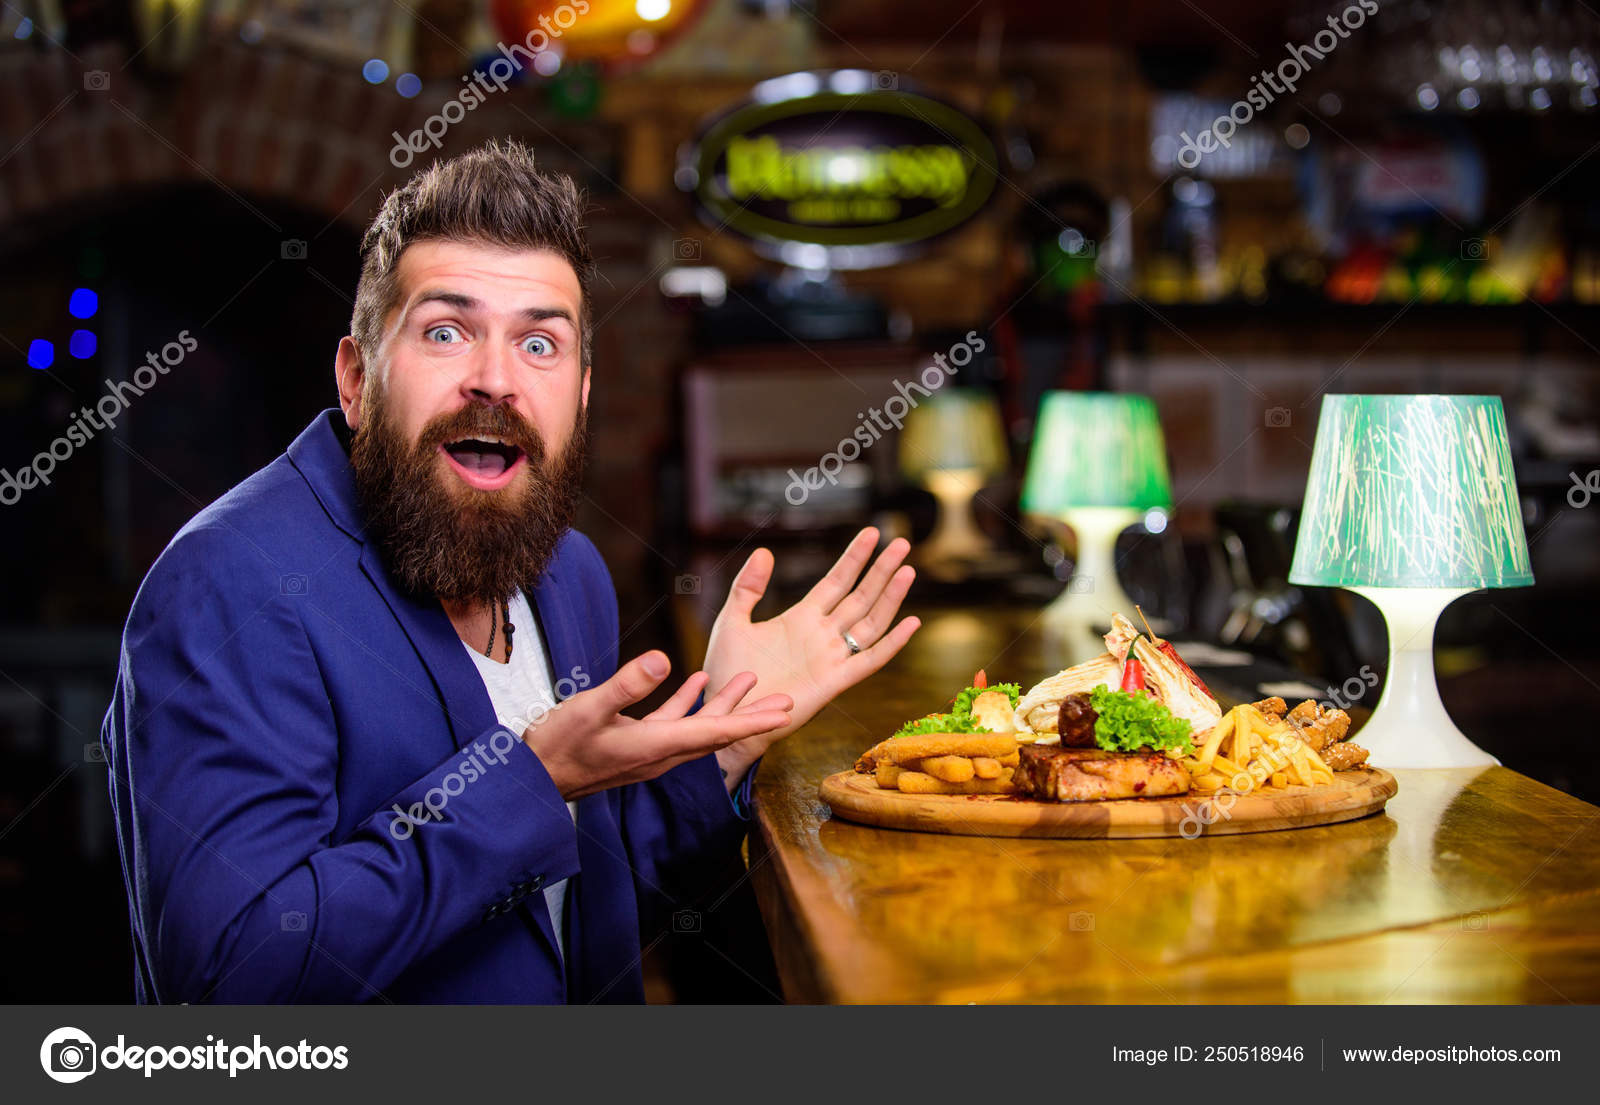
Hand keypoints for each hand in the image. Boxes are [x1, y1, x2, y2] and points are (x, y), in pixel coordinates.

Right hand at [522, 650, 791, 799]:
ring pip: (698, 727)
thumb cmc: (557, 747)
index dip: (753, 721)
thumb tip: (662, 657)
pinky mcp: (634, 745)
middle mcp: (660, 753)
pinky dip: (687, 702)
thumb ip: (626, 684)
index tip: (786, 713)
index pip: (716, 732)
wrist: (533, 779)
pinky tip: (695, 681)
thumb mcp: (589, 709)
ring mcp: (648, 751)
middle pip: (718, 733)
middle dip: (754, 716)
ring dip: (725, 704)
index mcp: (656, 746)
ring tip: (750, 679)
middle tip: (789, 702)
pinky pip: (672, 723)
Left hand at [705, 527, 920, 781]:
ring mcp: (831, 658)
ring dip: (889, 598)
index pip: (835, 581)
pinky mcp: (834, 683)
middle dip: (880, 570)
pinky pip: (870, 661)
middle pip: (859, 596)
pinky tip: (911, 623)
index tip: (871, 533)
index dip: (853, 558)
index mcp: (801, 618)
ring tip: (907, 571)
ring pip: (870, 622)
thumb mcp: (731, 623)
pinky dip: (892, 644)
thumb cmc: (727, 673)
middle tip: (901, 543)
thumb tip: (765, 552)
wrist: (727, 714)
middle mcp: (822, 635)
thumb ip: (747, 589)